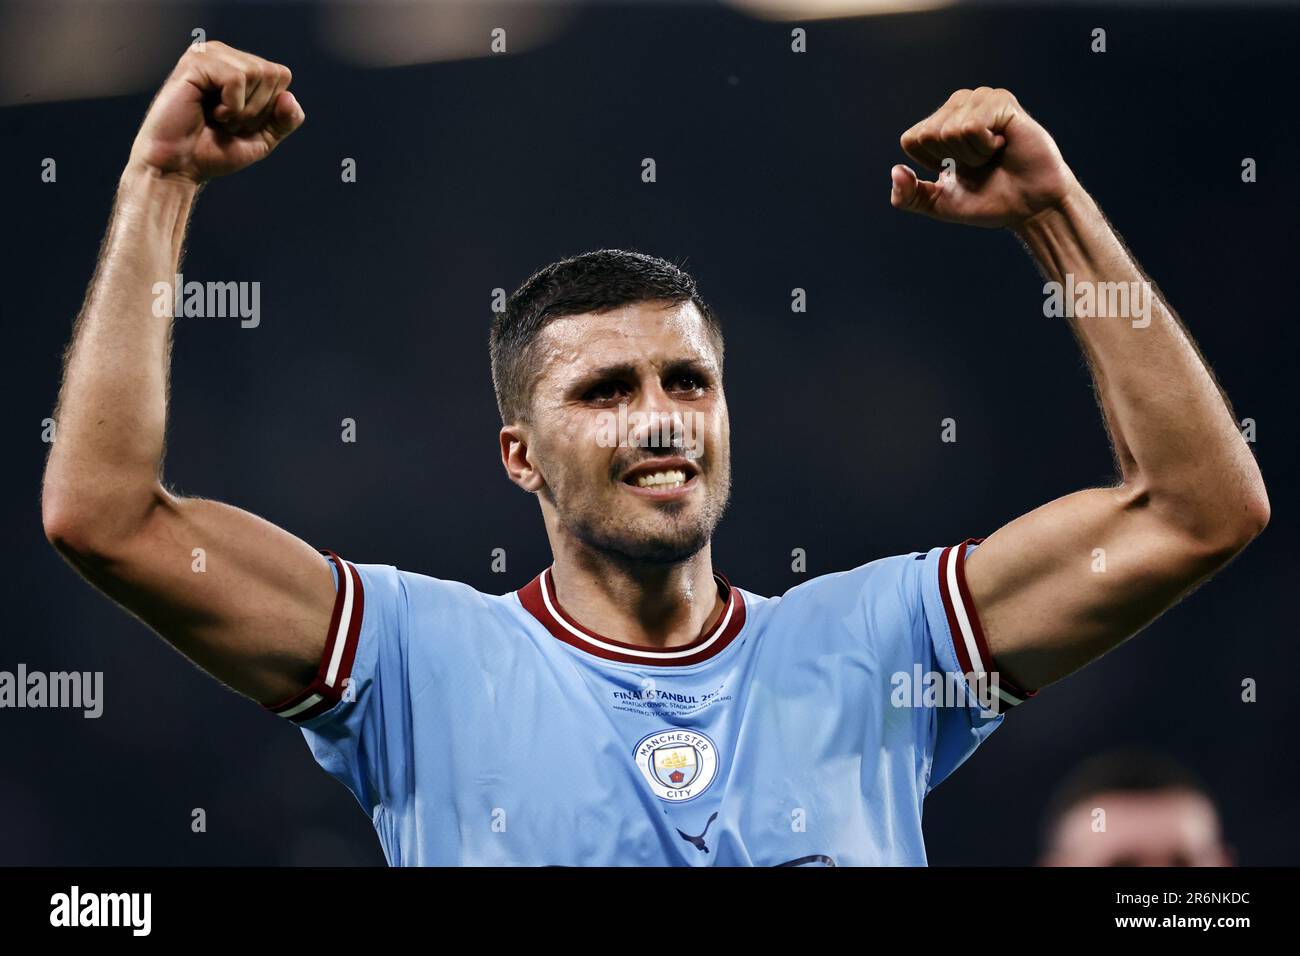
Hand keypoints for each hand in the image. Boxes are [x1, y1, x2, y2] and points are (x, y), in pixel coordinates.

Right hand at [127, 41, 303, 183]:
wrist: (179, 166)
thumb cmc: (214, 152)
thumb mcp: (262, 139)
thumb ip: (285, 120)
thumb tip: (288, 96)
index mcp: (239, 66)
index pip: (281, 75)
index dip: (270, 108)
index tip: (242, 123)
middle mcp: (224, 54)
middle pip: (274, 73)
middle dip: (258, 109)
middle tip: (228, 122)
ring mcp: (208, 54)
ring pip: (257, 73)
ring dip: (244, 110)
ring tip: (218, 118)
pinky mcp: (195, 62)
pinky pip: (237, 79)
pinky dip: (231, 106)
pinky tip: (209, 112)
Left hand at [891, 87, 1080, 228]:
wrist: (1028, 207)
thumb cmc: (987, 201)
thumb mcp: (939, 204)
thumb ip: (908, 196)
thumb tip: (895, 171)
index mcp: (939, 125)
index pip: (911, 140)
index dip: (931, 164)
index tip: (958, 170)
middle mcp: (957, 105)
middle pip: (928, 135)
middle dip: (953, 160)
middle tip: (981, 162)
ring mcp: (980, 99)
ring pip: (950, 130)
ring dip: (972, 155)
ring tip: (993, 153)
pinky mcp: (1001, 100)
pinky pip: (972, 126)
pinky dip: (986, 146)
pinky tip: (1004, 144)